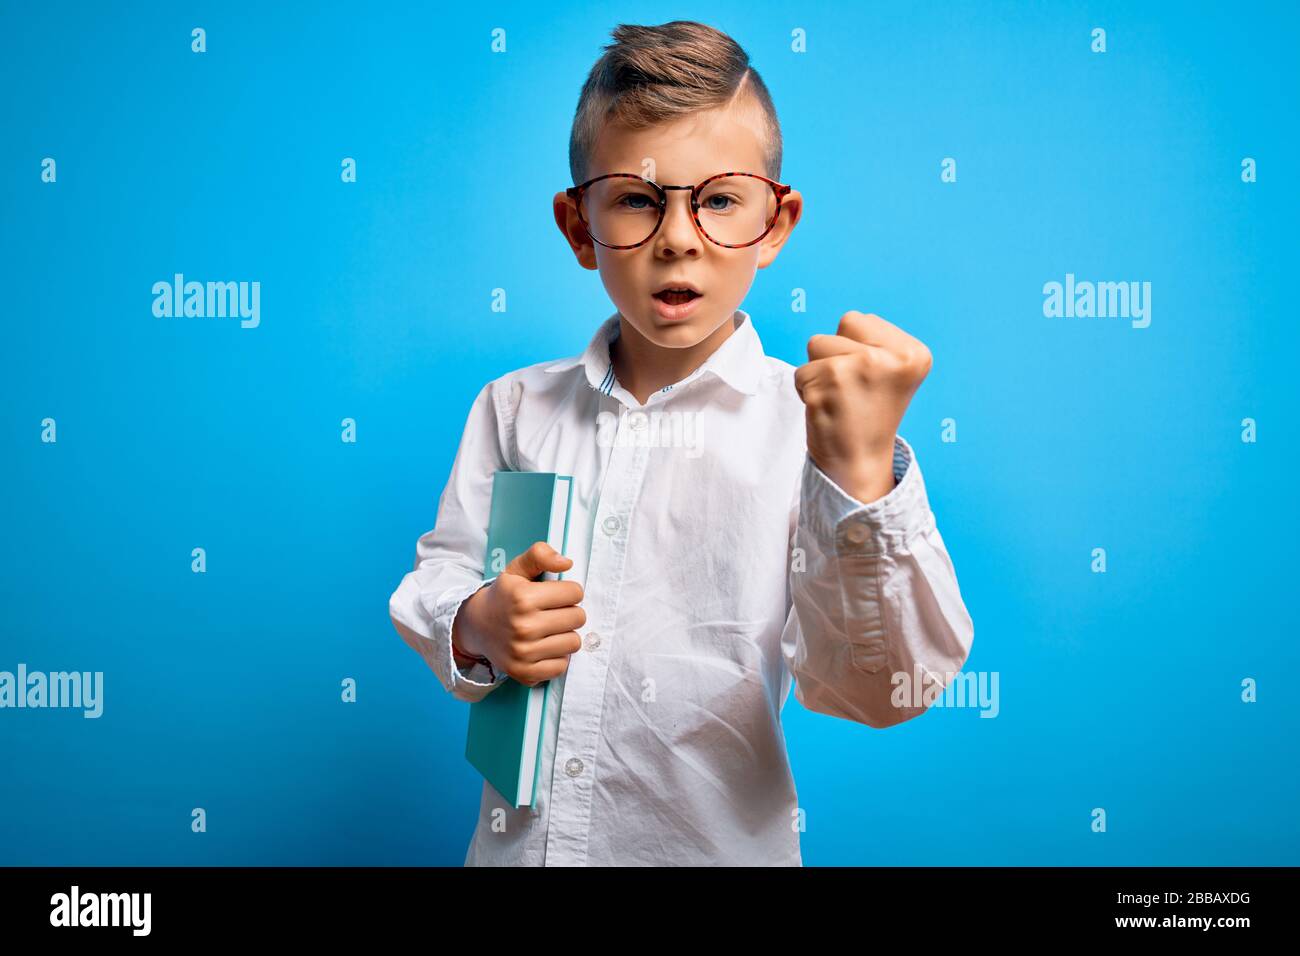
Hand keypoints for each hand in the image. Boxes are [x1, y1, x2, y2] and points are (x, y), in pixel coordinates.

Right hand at [451, 541, 585, 685]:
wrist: (477, 626)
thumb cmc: (504, 596)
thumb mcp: (516, 569)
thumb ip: (540, 555)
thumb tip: (566, 563)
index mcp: (523, 598)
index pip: (575, 593)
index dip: (568, 591)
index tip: (556, 594)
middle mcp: (523, 626)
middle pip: (578, 618)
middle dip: (569, 612)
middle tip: (553, 612)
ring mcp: (524, 652)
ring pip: (573, 643)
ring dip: (565, 635)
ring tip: (549, 630)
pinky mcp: (525, 672)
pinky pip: (561, 666)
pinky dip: (556, 657)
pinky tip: (543, 647)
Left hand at [794, 311, 931, 502]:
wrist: (859, 464)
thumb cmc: (867, 416)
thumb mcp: (889, 373)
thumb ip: (874, 343)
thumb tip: (850, 322)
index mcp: (914, 353)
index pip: (861, 320)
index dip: (853, 349)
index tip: (867, 382)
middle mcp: (893, 357)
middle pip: (843, 324)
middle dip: (836, 353)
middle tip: (851, 389)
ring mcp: (863, 368)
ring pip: (816, 343)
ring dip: (818, 370)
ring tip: (838, 397)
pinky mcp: (831, 383)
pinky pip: (801, 372)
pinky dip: (805, 391)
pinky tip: (827, 410)